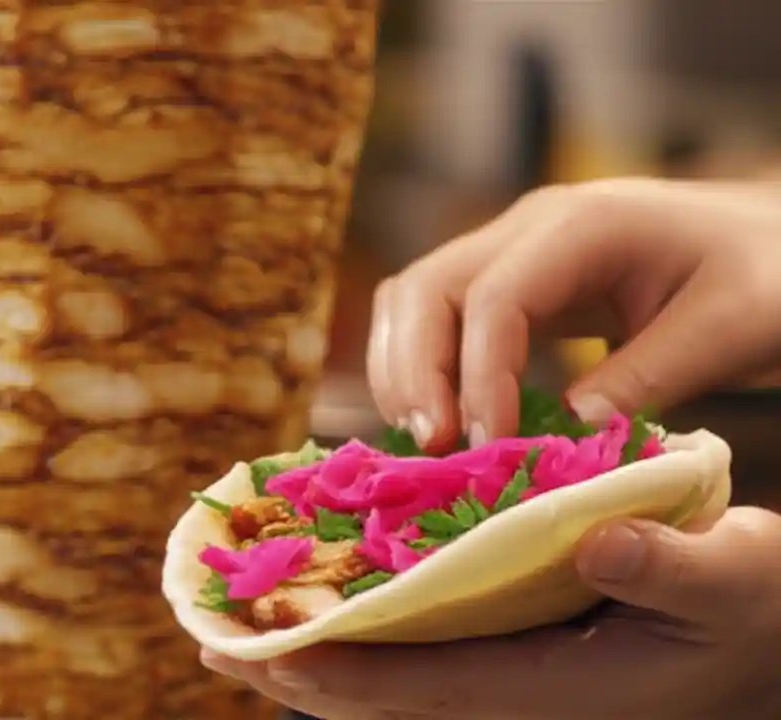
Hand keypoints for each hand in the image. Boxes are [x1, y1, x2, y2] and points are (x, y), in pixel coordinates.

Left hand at [201, 507, 780, 718]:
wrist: (761, 624)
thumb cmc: (749, 604)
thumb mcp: (730, 577)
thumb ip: (666, 565)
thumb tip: (596, 541)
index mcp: (546, 685)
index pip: (413, 689)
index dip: (329, 675)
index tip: (254, 654)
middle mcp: (507, 684)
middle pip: (375, 689)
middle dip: (289, 669)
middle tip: (205, 639)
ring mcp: (499, 664)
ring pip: (383, 667)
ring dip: (308, 644)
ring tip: (232, 618)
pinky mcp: (501, 637)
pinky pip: (410, 636)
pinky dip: (354, 615)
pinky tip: (316, 583)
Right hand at [366, 178, 780, 451]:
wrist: (780, 244)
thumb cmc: (773, 275)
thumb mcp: (731, 327)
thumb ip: (647, 376)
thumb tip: (562, 432)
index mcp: (583, 224)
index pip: (493, 296)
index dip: (475, 375)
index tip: (487, 446)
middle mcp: (529, 228)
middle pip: (425, 288)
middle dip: (413, 371)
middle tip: (431, 448)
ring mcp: (513, 252)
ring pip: (415, 299)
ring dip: (404, 370)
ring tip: (427, 442)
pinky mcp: (513, 284)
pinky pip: (440, 318)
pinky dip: (422, 368)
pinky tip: (443, 423)